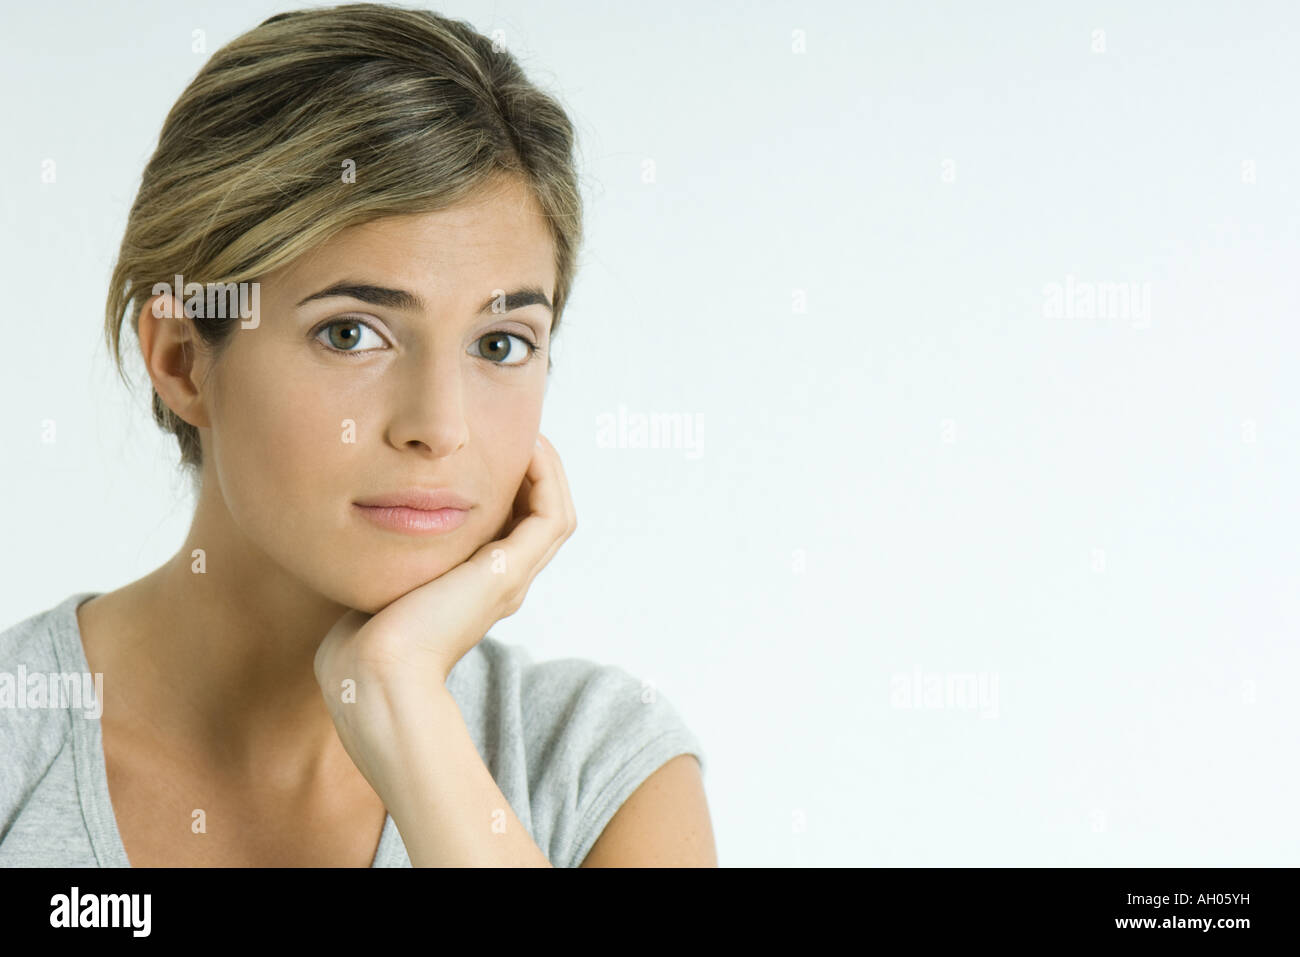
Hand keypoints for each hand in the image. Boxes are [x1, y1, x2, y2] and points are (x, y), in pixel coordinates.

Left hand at [314, 434, 575, 720]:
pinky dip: (546, 479)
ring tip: (527, 435)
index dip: (504, 486)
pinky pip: (552, 516)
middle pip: (537, 517)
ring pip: (555, 514)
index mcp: (472, 590)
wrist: (373, 677)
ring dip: (547, 470)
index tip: (480, 450)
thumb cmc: (358, 649)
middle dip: (530, 470)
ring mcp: (509, 580)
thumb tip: (351, 542)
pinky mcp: (507, 573)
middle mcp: (500, 584)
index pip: (507, 528)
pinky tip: (526, 448)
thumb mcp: (372, 590)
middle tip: (511, 433)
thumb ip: (375, 565)